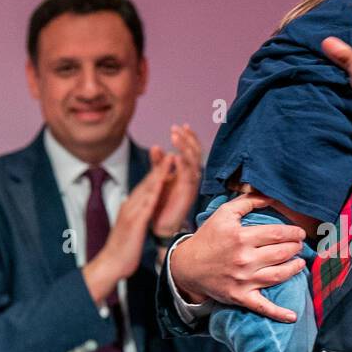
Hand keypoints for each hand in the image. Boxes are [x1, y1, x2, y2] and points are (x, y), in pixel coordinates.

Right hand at [82, 147, 174, 304]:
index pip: (147, 186)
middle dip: (161, 165)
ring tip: (171, 158)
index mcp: (132, 207)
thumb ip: (137, 217)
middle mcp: (131, 205)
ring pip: (148, 188)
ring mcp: (132, 212)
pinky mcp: (134, 222)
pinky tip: (163, 182)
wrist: (111, 264)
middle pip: (148, 182)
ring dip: (160, 172)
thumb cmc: (124, 249)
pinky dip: (155, 191)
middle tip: (174, 149)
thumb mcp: (132, 229)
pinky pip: (147, 204)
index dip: (159, 171)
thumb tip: (140, 211)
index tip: (170, 159)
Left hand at [152, 123, 203, 239]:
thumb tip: (155, 146)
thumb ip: (158, 163)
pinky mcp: (187, 195)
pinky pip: (189, 178)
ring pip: (193, 163)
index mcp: (187, 172)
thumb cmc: (162, 203)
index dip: (189, 138)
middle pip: (196, 153)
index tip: (182, 126)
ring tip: (175, 137)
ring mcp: (191, 186)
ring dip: (185, 148)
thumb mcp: (159, 178)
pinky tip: (176, 156)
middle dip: (187, 139)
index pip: (192, 151)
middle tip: (176, 129)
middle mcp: (192, 177)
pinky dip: (183, 166)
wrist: (161, 225)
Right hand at [169, 193, 308, 321]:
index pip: (277, 234)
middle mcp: (244, 259)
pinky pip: (262, 307)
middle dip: (296, 248)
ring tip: (300, 263)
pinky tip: (293, 316)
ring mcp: (243, 280)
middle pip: (281, 253)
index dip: (293, 232)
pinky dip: (278, 313)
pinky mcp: (240, 296)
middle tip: (300, 246)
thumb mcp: (224, 213)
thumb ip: (248, 201)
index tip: (300, 232)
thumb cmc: (208, 237)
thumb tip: (270, 197)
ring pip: (278, 275)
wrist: (187, 266)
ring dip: (295, 269)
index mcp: (241, 238)